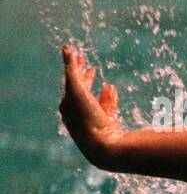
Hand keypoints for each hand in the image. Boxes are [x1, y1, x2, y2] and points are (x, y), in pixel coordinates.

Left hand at [59, 45, 122, 167]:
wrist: (102, 146)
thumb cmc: (86, 117)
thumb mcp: (76, 88)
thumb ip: (72, 67)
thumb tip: (66, 47)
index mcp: (67, 105)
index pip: (69, 81)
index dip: (73, 67)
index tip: (78, 55)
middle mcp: (78, 114)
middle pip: (80, 92)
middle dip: (84, 78)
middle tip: (88, 65)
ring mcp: (93, 121)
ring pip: (95, 101)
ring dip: (98, 89)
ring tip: (105, 82)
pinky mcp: (107, 127)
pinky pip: (107, 109)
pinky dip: (109, 98)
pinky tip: (112, 90)